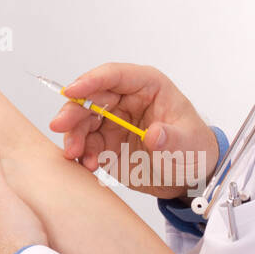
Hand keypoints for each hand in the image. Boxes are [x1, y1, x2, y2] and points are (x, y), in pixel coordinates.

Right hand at [50, 63, 217, 198]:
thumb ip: (172, 138)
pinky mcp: (104, 142)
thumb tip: (154, 134)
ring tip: (75, 155)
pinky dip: (81, 154)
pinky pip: (85, 144)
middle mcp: (124, 99)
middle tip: (60, 126)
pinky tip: (86, 165)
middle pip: (90, 97)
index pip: (114, 75)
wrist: (190, 178)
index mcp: (146, 86)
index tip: (72, 91)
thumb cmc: (194, 148)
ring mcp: (112, 121)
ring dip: (74, 137)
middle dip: (73, 111)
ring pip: (82, 121)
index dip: (90, 81)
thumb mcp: (189, 143)